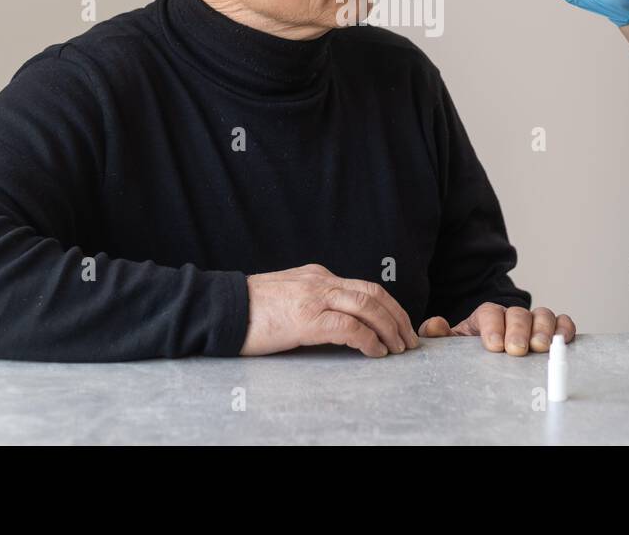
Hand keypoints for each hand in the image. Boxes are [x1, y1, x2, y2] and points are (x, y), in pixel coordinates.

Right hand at [241, 263, 419, 357]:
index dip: (387, 306)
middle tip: (408, 339)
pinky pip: (349, 327)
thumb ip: (311, 301)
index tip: (398, 324)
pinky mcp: (306, 319)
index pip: (364, 287)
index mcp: (317, 276)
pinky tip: (375, 352)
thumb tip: (334, 322)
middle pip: (373, 293)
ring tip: (398, 348)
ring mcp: (314, 298)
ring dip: (389, 329)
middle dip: (397, 317)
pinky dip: (368, 340)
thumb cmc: (249, 310)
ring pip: (367, 307)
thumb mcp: (287, 296)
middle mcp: (320, 281)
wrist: (221, 308)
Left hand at [418, 302, 575, 354]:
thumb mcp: (450, 343)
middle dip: (518, 330)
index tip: (494, 345)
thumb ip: (438, 334)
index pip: (490, 312)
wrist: (486, 354)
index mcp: (486, 316)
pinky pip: (563, 323)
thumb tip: (436, 325)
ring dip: (544, 329)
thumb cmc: (468, 349)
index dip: (493, 326)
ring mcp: (534, 322)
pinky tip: (562, 341)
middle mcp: (512, 316)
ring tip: (540, 347)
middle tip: (517, 349)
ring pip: (543, 315)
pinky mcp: (553, 331)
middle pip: (518, 313)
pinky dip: (565, 328)